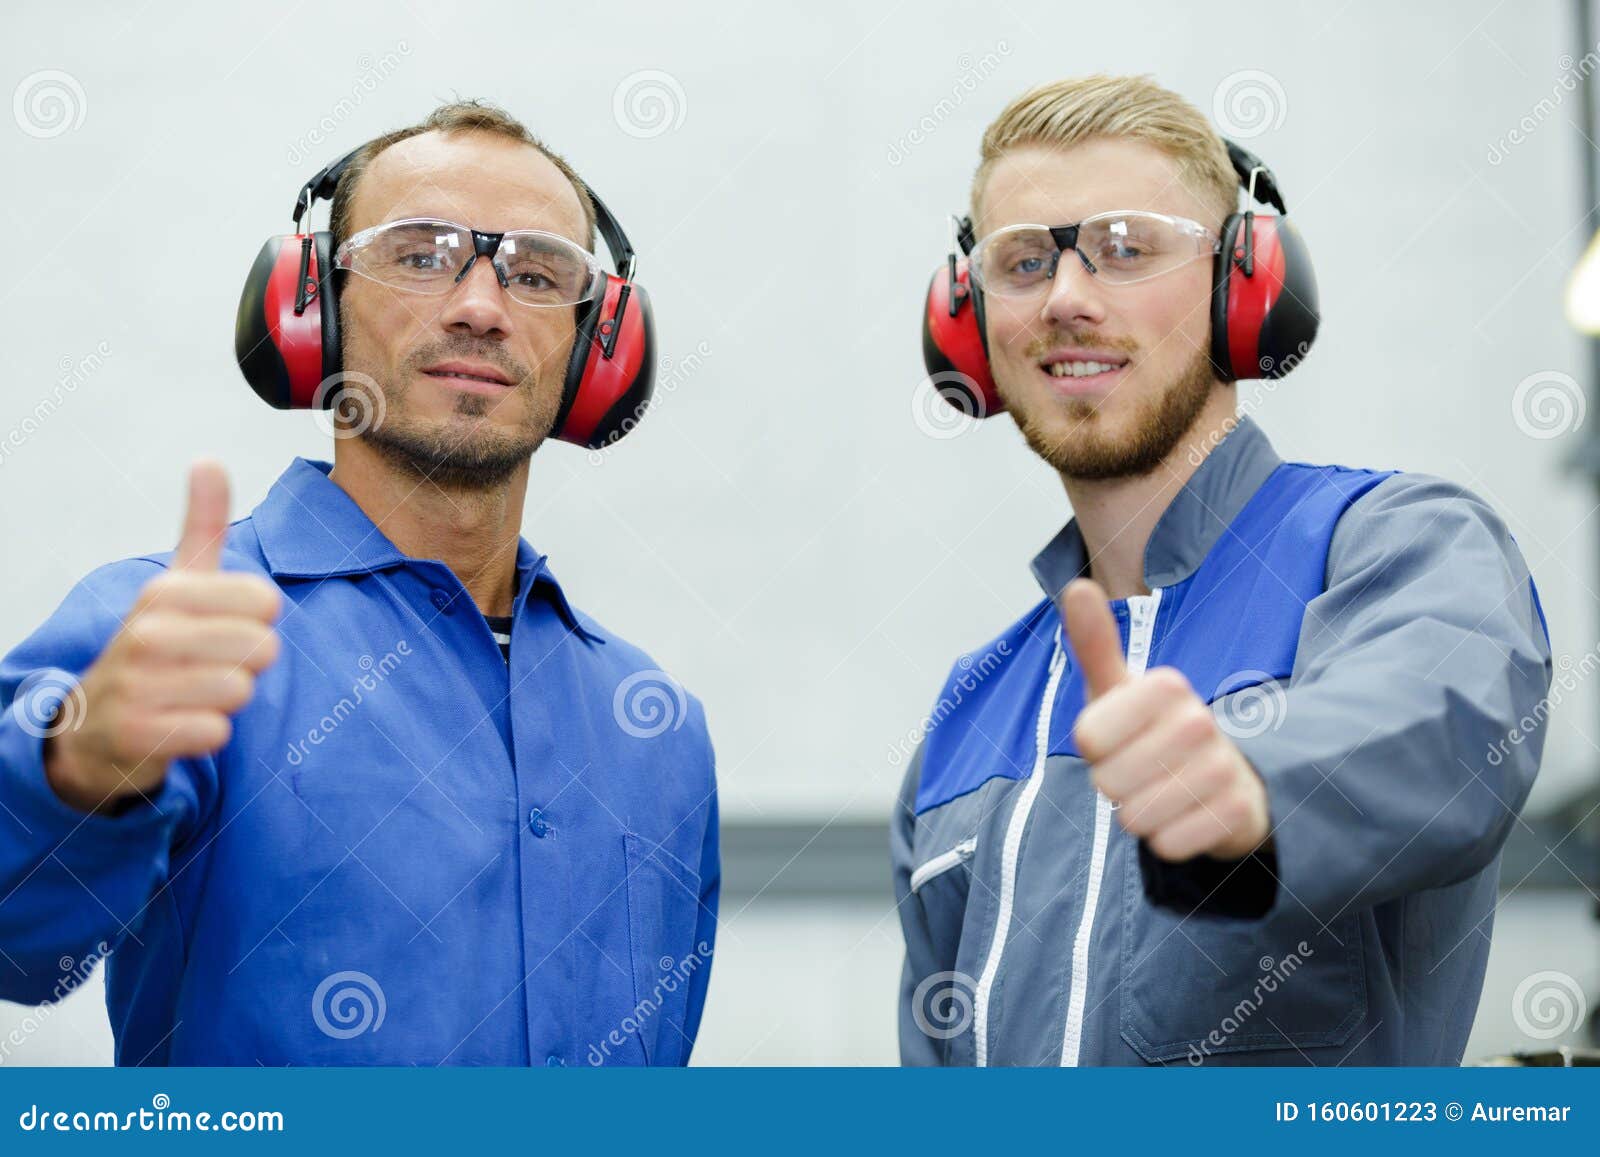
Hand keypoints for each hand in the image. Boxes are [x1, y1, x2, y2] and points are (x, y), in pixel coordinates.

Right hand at [43, 462, 281, 813]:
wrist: (97, 723)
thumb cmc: (157, 646)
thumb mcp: (177, 583)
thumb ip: (201, 524)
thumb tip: (208, 458)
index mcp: (165, 592)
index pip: (266, 602)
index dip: (257, 621)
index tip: (220, 627)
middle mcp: (146, 633)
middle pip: (262, 648)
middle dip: (247, 664)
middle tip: (208, 666)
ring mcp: (138, 685)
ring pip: (241, 691)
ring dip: (227, 699)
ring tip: (192, 693)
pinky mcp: (138, 735)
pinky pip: (216, 732)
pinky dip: (208, 734)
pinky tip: (178, 724)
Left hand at [1064, 578, 1271, 861]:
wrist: (1227, 779)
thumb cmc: (1154, 731)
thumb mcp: (1120, 689)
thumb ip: (1095, 643)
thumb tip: (1075, 586)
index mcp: (1166, 685)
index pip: (1087, 739)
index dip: (1094, 748)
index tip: (1119, 737)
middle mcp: (1199, 720)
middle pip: (1107, 782)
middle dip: (1115, 784)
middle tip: (1142, 768)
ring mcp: (1223, 767)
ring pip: (1135, 817)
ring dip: (1139, 812)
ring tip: (1163, 790)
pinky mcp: (1236, 813)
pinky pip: (1165, 844)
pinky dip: (1166, 838)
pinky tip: (1185, 816)